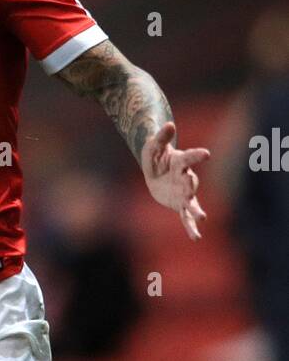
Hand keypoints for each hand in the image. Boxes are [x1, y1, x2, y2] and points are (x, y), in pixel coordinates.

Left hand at [141, 122, 209, 239]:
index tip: (206, 154)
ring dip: (196, 210)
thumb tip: (169, 124)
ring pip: (191, 202)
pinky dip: (190, 227)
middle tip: (191, 186)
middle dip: (191, 185)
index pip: (189, 157)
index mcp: (180, 162)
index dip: (197, 155)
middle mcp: (185, 177)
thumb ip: (162, 136)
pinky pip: (185, 217)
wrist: (155, 170)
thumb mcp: (153, 145)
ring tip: (202, 218)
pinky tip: (195, 237)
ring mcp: (183, 192)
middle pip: (190, 182)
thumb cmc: (155, 155)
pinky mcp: (179, 204)